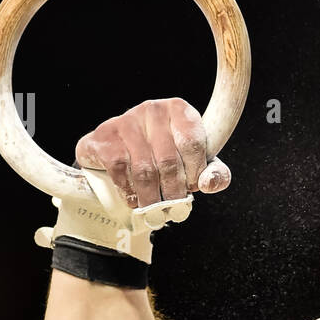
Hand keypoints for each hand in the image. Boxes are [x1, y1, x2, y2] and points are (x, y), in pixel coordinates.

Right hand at [34, 98, 231, 261]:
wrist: (114, 149)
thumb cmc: (162, 154)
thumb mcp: (195, 161)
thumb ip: (214, 173)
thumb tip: (210, 184)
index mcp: (180, 110)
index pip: (192, 144)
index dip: (195, 173)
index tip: (193, 189)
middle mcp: (153, 109)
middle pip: (169, 161)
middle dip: (174, 192)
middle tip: (174, 209)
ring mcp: (127, 121)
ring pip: (145, 170)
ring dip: (152, 198)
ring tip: (155, 210)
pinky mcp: (105, 136)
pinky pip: (121, 171)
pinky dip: (130, 192)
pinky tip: (134, 199)